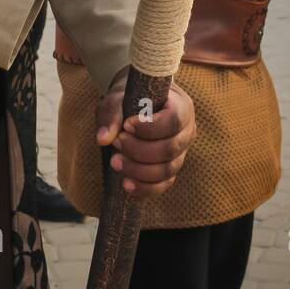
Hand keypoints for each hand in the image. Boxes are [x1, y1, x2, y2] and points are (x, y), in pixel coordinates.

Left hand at [95, 77, 195, 200]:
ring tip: (115, 162)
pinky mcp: (171, 171)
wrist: (131, 110)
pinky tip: (126, 184)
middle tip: (116, 143)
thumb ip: (111, 116)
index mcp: (181, 106)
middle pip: (170, 148)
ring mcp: (182, 153)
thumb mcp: (117, 101)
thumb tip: (103, 139)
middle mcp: (187, 131)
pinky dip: (144, 187)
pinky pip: (163, 185)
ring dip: (138, 169)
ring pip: (167, 169)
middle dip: (139, 150)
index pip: (174, 120)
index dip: (150, 127)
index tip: (127, 126)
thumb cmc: (127, 101)